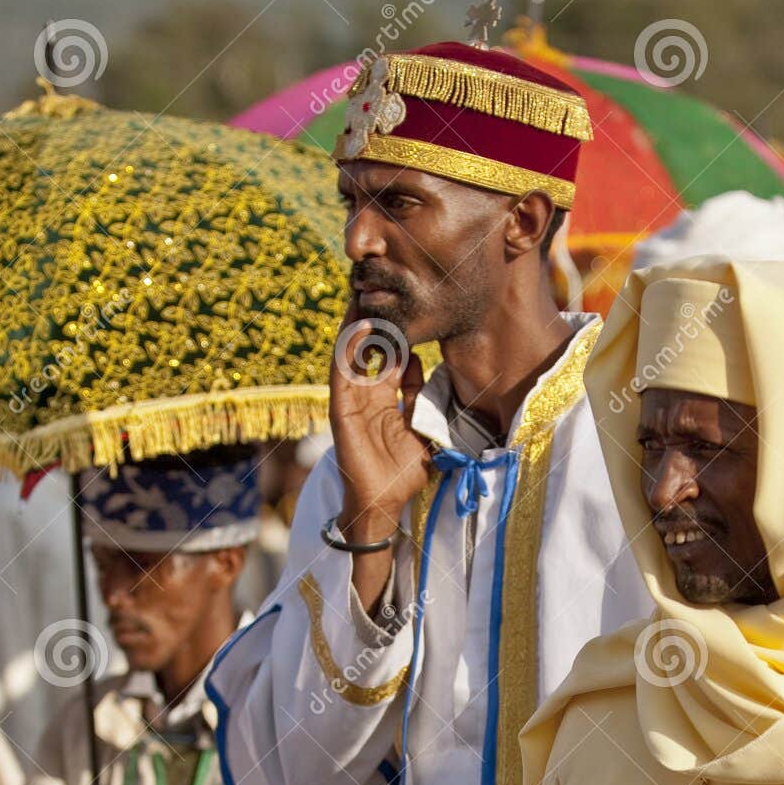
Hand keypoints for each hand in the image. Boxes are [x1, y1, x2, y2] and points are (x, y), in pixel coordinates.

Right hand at [330, 306, 428, 611]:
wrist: (384, 503)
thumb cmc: (405, 472)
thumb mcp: (428, 430)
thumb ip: (431, 403)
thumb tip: (444, 376)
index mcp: (387, 396)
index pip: (394, 354)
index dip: (402, 329)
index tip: (414, 301)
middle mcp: (367, 393)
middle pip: (371, 345)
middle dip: (376, 315)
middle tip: (384, 281)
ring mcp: (351, 399)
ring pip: (353, 351)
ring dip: (358, 321)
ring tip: (365, 289)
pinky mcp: (340, 409)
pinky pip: (342, 372)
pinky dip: (349, 349)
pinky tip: (359, 325)